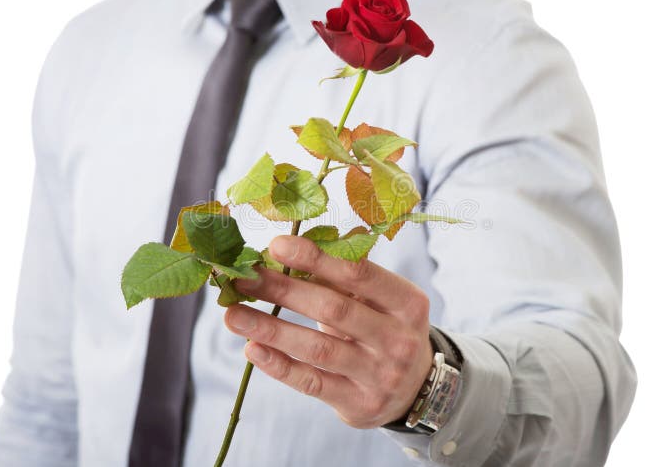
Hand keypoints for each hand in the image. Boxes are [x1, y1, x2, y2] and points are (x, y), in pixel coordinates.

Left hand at [227, 235, 433, 428]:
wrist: (415, 388)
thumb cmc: (385, 329)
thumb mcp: (381, 300)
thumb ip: (344, 278)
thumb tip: (285, 252)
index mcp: (407, 302)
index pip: (359, 274)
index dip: (316, 258)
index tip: (276, 245)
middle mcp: (398, 339)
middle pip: (333, 308)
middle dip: (283, 290)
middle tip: (243, 277)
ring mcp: (380, 375)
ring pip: (316, 348)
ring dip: (270, 328)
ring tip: (233, 314)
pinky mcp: (358, 404)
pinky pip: (311, 382)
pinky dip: (279, 365)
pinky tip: (252, 348)